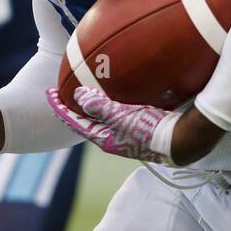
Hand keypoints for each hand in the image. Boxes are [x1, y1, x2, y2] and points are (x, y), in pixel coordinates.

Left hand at [45, 87, 184, 164]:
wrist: (181, 140)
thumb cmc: (151, 130)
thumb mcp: (122, 117)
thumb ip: (100, 107)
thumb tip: (78, 96)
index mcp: (104, 138)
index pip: (74, 122)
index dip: (60, 108)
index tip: (48, 93)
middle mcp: (113, 137)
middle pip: (86, 121)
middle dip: (74, 106)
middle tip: (64, 91)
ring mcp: (126, 133)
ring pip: (103, 117)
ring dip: (93, 104)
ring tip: (88, 89)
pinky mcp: (140, 126)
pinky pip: (119, 112)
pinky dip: (112, 102)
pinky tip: (119, 92)